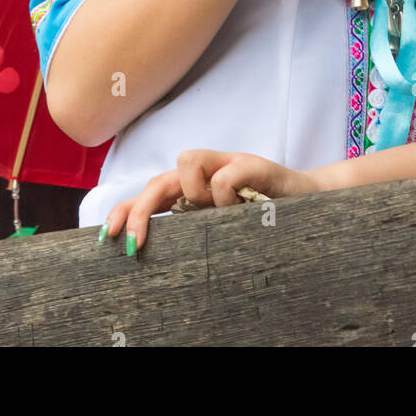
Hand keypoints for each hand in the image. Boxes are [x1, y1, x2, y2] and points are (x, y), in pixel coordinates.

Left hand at [101, 148, 320, 250]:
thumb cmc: (261, 217)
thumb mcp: (220, 228)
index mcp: (193, 188)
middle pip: (159, 178)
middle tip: (135, 246)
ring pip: (186, 161)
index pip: (149, 193)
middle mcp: (205, 170)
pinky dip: (225, 194)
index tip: (106, 237)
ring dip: (192, 193)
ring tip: (213, 213)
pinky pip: (223, 175)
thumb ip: (192, 231)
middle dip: (140, 210)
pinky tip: (240, 206)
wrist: (309, 200)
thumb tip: (152, 254)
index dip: (125, 210)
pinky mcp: (251, 163)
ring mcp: (227, 162)